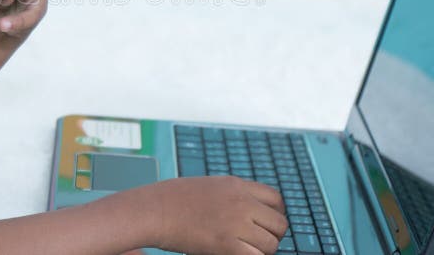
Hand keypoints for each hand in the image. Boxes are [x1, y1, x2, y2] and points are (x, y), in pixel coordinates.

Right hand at [151, 176, 287, 254]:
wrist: (154, 209)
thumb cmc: (173, 199)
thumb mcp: (209, 186)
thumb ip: (232, 195)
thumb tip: (247, 211)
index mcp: (237, 184)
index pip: (277, 199)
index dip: (275, 215)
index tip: (267, 225)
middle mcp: (242, 201)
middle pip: (279, 223)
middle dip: (271, 235)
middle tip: (256, 243)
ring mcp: (236, 222)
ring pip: (271, 245)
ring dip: (261, 251)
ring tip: (244, 251)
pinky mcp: (227, 244)